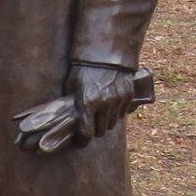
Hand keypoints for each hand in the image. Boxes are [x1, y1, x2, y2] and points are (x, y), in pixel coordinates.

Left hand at [16, 63, 141, 152]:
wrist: (104, 53)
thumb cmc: (82, 69)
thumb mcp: (72, 86)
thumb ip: (73, 104)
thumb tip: (67, 119)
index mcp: (88, 102)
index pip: (86, 133)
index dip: (82, 140)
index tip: (80, 141)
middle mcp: (104, 104)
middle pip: (101, 130)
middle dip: (94, 130)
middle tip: (90, 126)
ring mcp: (118, 100)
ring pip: (112, 123)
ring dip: (105, 122)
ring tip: (99, 116)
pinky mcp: (128, 95)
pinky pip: (122, 112)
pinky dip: (116, 113)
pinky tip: (110, 107)